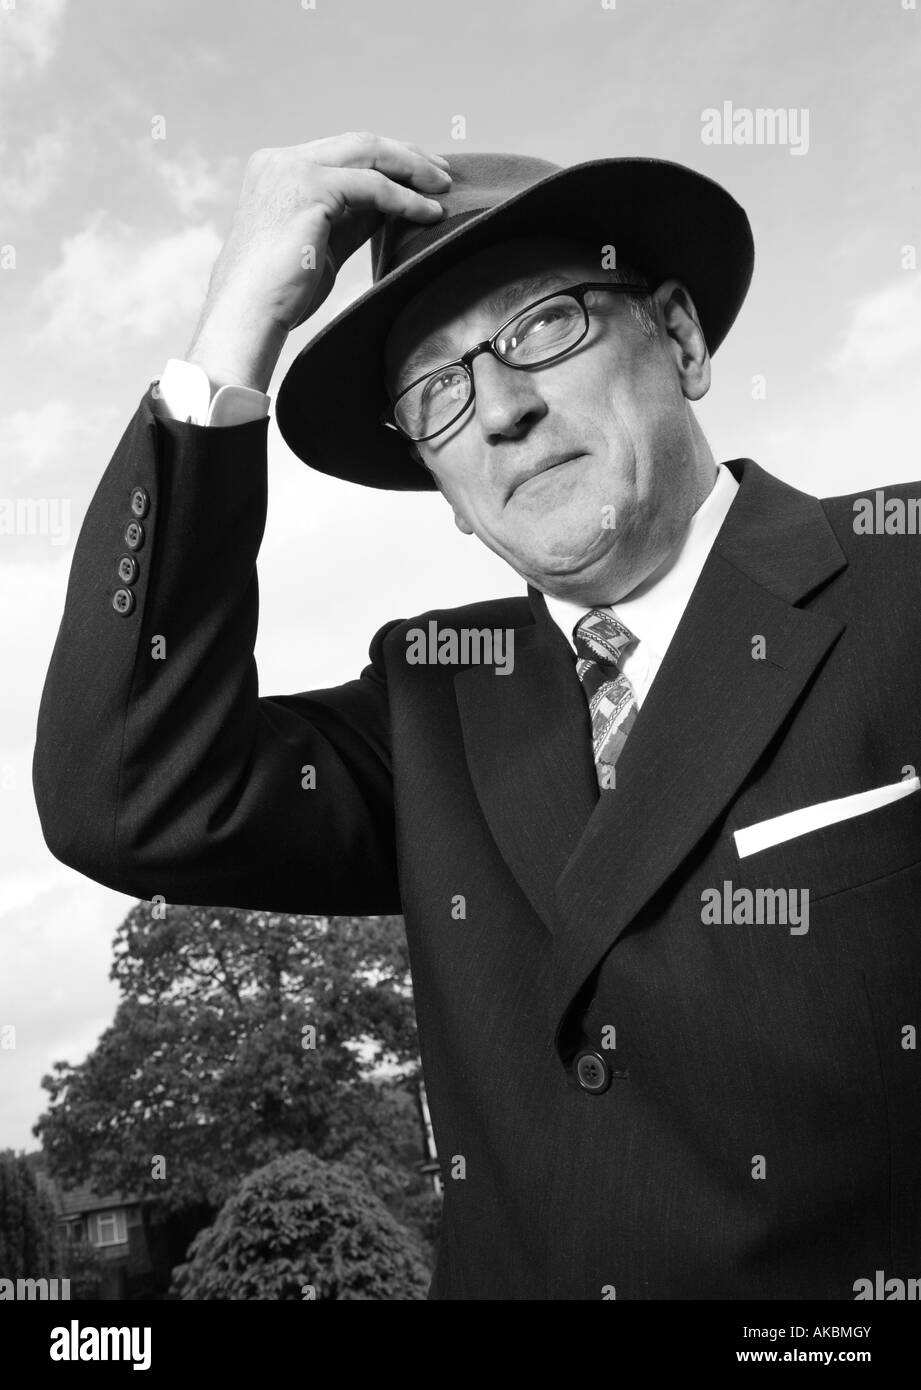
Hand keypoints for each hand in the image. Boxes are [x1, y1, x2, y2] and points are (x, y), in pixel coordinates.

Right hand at [186, 131, 450, 391]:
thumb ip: (351, 217)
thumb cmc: (280, 293)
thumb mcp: (323, 242)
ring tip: (444, 188)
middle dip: (406, 156)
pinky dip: (404, 199)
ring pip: (369, 153)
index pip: (344, 152)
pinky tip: (429, 213)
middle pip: (359, 143)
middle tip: (443, 174)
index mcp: (278, 169)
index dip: (387, 159)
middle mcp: (281, 160)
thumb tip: (392, 205)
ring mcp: (292, 168)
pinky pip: (372, 186)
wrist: (248, 315)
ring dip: (412, 169)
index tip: (421, 176)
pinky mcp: (308, 187)